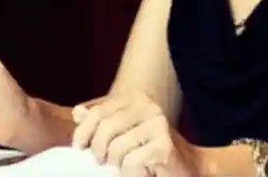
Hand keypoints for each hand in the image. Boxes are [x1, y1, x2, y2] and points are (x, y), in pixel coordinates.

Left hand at [72, 93, 196, 176]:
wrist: (190, 168)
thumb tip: (77, 113)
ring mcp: (157, 124)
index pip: (97, 112)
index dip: (82, 132)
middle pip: (104, 129)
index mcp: (135, 99)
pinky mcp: (163, 144)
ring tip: (127, 167)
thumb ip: (101, 123)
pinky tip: (143, 171)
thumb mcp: (122, 134)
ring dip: (117, 165)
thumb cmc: (151, 153)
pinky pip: (130, 162)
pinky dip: (130, 173)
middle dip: (98, 151)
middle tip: (104, 163)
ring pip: (116, 149)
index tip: (79, 148)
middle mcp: (147, 106)